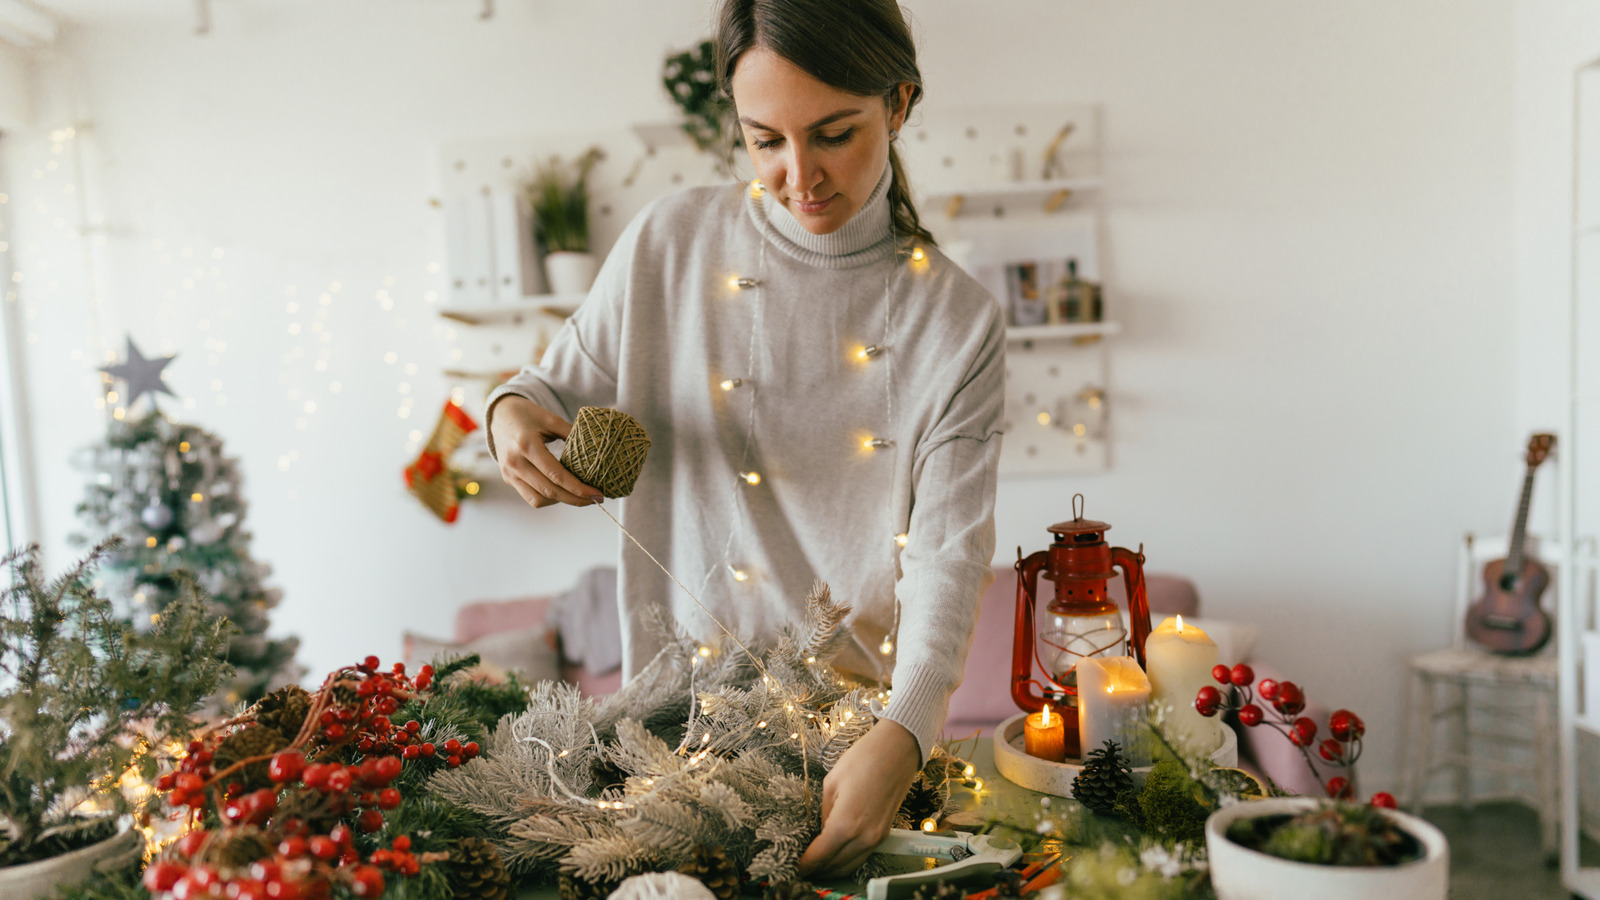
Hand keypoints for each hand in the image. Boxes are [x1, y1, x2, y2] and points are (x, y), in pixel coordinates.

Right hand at [489, 396, 603, 507]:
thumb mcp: (550, 419)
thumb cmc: (527, 414)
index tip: (596, 493)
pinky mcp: (508, 478)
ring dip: (562, 501)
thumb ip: (571, 434)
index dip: (578, 488)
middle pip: (549, 491)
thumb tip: (595, 450)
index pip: (556, 475)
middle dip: (576, 499)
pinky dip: (549, 499)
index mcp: (526, 445)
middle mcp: (515, 462)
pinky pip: (530, 497)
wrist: (499, 415)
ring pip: (539, 499)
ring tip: (581, 497)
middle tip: (595, 500)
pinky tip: (562, 492)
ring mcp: (509, 473)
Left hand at [799, 719, 920, 877]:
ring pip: (850, 865)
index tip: (792, 867)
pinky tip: (836, 853)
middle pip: (835, 866)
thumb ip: (824, 813)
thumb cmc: (864, 758)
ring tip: (816, 863)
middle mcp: (864, 837)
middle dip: (817, 870)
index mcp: (846, 824)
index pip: (819, 856)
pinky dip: (847, 859)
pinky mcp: (884, 833)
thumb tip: (821, 831)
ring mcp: (877, 837)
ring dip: (832, 868)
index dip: (804, 864)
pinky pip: (862, 855)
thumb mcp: (832, 783)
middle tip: (801, 867)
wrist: (898, 749)